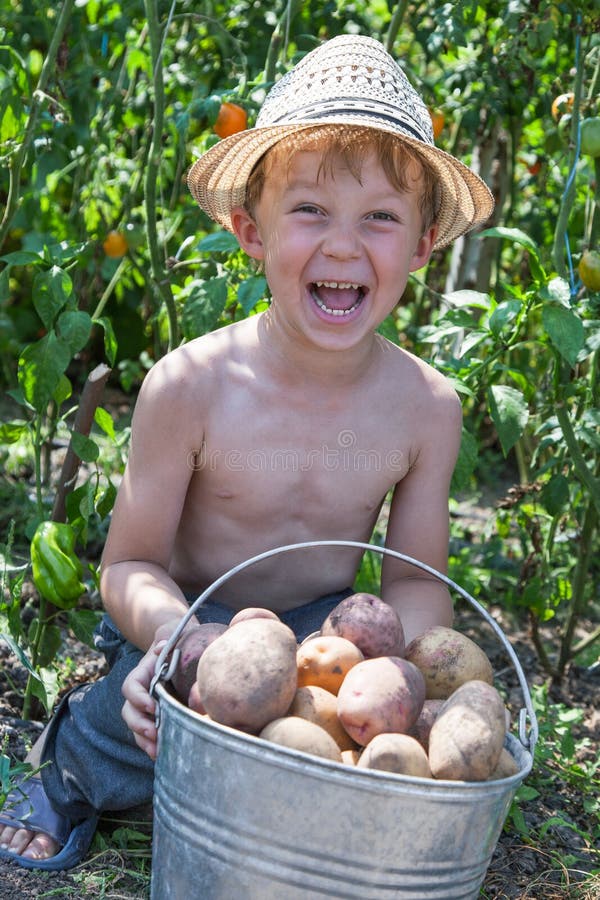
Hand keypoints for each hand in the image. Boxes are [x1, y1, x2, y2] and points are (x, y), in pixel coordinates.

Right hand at [121, 640, 166, 759]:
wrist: (179, 652)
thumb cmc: (174, 646)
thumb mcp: (171, 639)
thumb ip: (166, 643)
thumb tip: (161, 647)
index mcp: (141, 675)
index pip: (130, 687)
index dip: (138, 698)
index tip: (151, 706)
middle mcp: (140, 693)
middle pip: (129, 711)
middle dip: (139, 724)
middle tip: (154, 733)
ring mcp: (146, 707)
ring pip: (136, 726)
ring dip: (143, 740)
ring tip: (156, 751)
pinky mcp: (155, 717)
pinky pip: (147, 734)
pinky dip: (151, 745)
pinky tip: (161, 755)